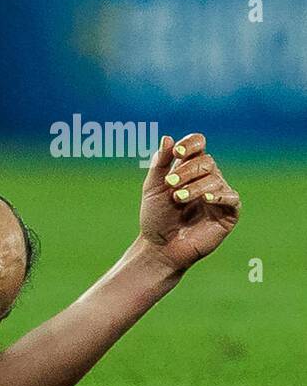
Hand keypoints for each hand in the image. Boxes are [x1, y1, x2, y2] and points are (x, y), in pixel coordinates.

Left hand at [138, 132, 240, 272]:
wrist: (159, 248)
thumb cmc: (156, 217)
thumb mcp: (153, 188)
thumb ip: (160, 164)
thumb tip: (167, 138)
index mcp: (189, 169)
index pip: (198, 145)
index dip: (190, 144)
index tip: (177, 152)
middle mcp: (207, 178)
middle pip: (206, 162)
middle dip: (187, 171)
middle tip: (170, 184)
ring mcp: (219, 195)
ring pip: (215, 179)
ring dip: (194, 187)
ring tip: (177, 199)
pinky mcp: (229, 213)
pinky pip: (231, 198)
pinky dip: (218, 195)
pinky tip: (205, 199)